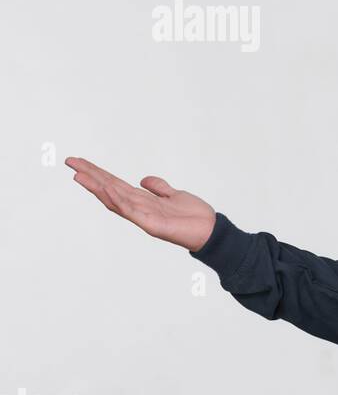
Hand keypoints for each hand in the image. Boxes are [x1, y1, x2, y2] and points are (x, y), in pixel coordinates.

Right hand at [66, 156, 216, 252]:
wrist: (210, 231)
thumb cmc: (193, 216)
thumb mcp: (174, 195)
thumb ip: (158, 187)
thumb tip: (142, 179)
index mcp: (142, 200)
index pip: (114, 184)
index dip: (98, 173)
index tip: (80, 162)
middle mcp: (138, 207)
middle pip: (109, 188)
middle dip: (90, 175)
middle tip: (70, 162)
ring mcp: (142, 216)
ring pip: (114, 199)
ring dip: (97, 187)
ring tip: (79, 175)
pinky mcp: (151, 224)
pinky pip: (131, 211)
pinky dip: (118, 200)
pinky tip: (106, 190)